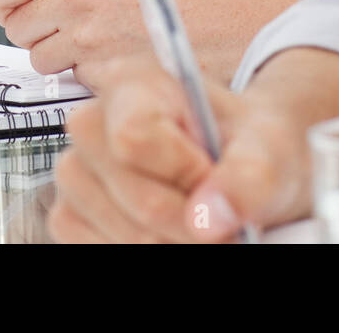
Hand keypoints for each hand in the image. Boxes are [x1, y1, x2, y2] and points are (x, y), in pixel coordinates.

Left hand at [0, 0, 155, 87]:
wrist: (235, 18)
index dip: (7, 3)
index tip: (20, 8)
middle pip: (15, 28)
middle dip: (38, 32)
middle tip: (73, 28)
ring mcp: (87, 39)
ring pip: (41, 59)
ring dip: (63, 58)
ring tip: (104, 42)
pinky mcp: (104, 74)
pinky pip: (75, 80)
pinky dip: (92, 76)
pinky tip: (122, 59)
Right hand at [48, 55, 309, 242]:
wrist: (244, 166)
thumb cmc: (248, 145)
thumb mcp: (268, 149)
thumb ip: (248, 177)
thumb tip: (206, 220)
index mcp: (133, 85)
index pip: (132, 138)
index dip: (183, 174)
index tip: (215, 180)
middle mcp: (91, 122)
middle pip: (134, 197)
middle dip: (189, 223)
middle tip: (222, 217)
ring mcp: (74, 170)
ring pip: (120, 234)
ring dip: (168, 244)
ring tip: (199, 223)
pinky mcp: (70, 212)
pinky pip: (97, 251)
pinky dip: (138, 253)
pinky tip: (167, 235)